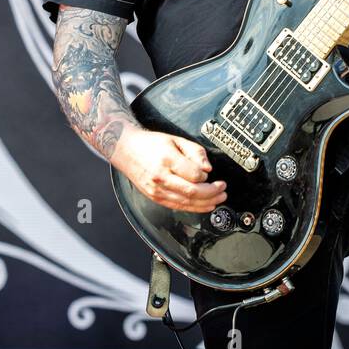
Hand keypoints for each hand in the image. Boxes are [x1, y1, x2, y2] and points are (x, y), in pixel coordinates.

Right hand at [112, 127, 226, 211]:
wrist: (125, 150)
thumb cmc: (150, 144)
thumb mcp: (175, 139)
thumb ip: (194, 152)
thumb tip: (207, 168)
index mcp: (167, 160)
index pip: (193, 175)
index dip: (207, 178)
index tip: (213, 175)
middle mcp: (160, 177)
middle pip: (191, 192)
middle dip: (212, 193)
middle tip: (223, 189)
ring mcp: (156, 190)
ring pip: (186, 203)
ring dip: (206, 203)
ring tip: (219, 199)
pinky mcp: (155, 197)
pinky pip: (177, 206)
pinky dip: (193, 208)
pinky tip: (205, 206)